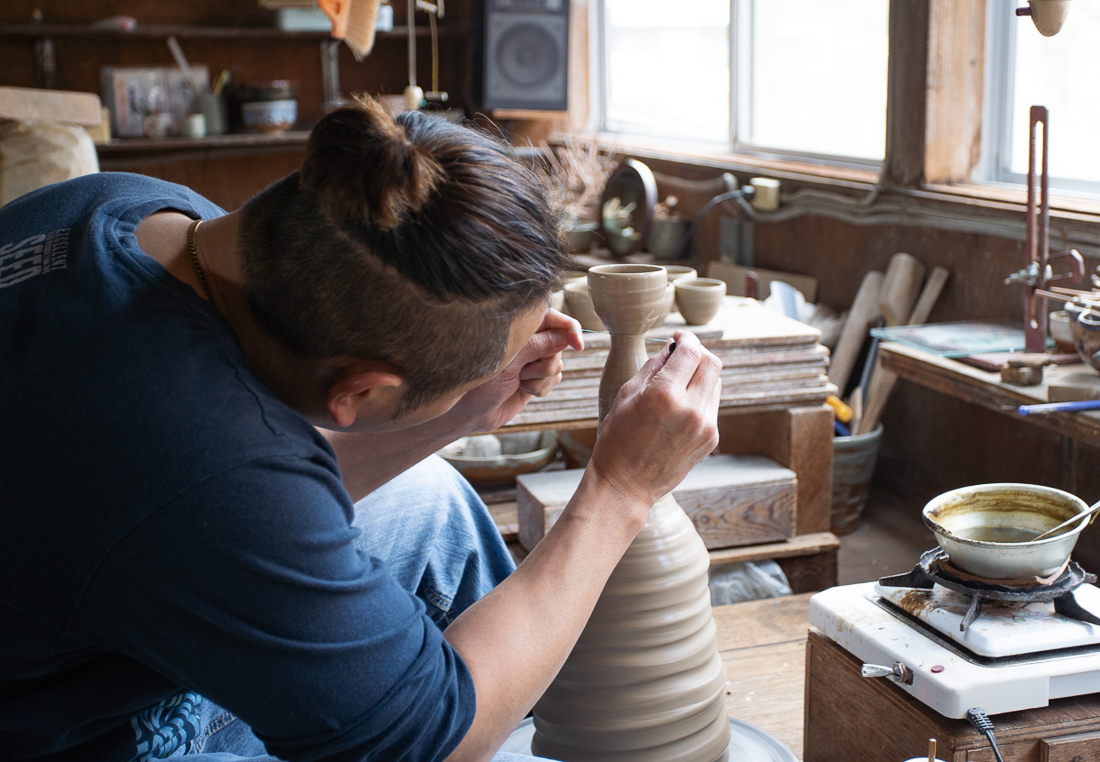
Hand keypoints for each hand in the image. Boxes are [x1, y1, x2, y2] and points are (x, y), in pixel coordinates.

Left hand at [440, 308, 582, 435]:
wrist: (471, 411)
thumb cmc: (481, 380)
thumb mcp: (508, 361)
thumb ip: (537, 346)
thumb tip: (565, 336)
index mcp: (519, 327)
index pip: (552, 318)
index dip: (570, 328)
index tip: (578, 344)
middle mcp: (529, 339)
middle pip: (559, 344)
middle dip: (545, 362)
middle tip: (521, 371)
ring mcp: (534, 358)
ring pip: (557, 365)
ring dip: (539, 378)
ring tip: (516, 381)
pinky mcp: (537, 376)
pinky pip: (555, 380)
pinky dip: (540, 388)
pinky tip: (521, 389)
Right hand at [587, 331, 721, 507]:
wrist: (625, 484)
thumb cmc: (617, 439)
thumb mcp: (627, 394)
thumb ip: (653, 366)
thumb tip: (672, 348)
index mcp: (665, 394)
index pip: (692, 350)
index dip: (686, 338)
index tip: (678, 337)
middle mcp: (690, 408)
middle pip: (712, 362)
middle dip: (698, 353)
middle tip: (682, 354)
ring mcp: (705, 426)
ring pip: (716, 383)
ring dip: (701, 375)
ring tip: (679, 383)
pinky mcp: (710, 439)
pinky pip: (712, 406)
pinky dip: (700, 398)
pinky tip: (679, 408)